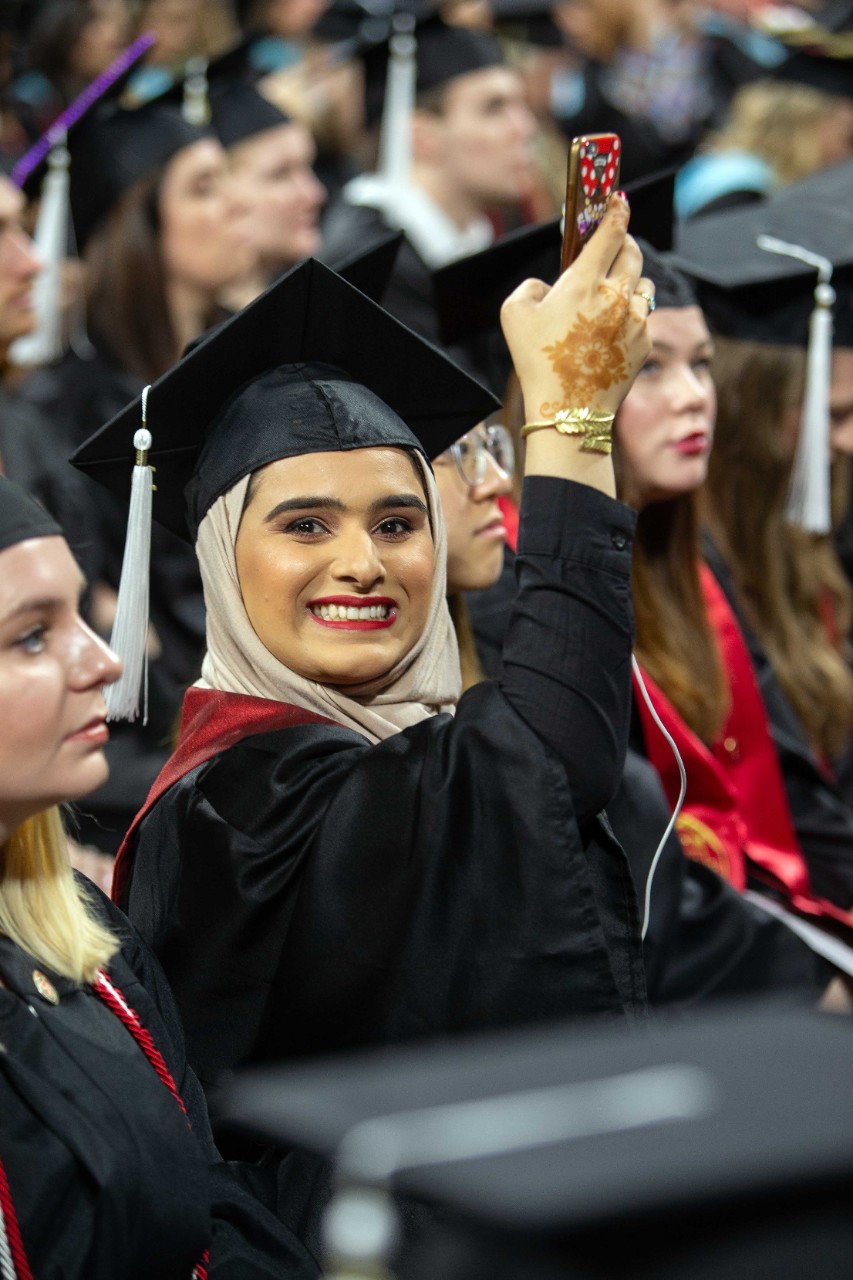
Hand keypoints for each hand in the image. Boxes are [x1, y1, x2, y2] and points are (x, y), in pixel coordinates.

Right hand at [500, 194, 652, 419]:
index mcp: (584, 281)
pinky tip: (612, 331)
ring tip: (612, 294)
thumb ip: (532, 286)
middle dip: (624, 242)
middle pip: (634, 252)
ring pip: (644, 283)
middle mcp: (616, 295)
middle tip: (613, 245)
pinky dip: (631, 315)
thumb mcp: (514, 314)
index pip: (610, 231)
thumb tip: (552, 285)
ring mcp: (635, 320)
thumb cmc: (537, 361)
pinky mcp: (645, 343)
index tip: (618, 199)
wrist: (569, 411)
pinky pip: (644, 316)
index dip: (616, 209)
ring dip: (630, 280)